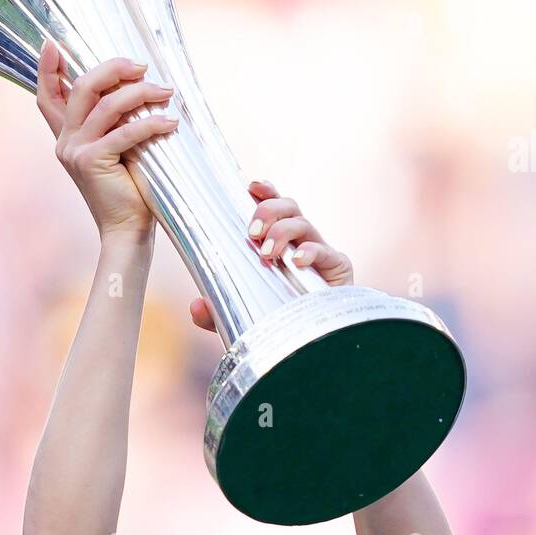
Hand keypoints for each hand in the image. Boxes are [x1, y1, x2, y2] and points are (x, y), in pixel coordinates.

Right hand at [36, 39, 176, 238]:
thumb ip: (116, 120)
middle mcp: (65, 140)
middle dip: (113, 69)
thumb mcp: (120, 145)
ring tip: (166, 92)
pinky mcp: (90, 162)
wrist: (128, 228)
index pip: (48, 95)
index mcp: (67, 134)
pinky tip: (170, 123)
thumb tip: (138, 81)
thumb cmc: (131, 185)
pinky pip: (124, 131)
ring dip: (140, 93)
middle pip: (82, 87)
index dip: (48, 68)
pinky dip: (151, 123)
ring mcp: (74, 151)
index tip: (53, 43)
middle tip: (143, 66)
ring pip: (105, 105)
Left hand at [189, 179, 353, 330]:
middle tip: (253, 232)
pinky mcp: (339, 270)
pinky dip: (311, 252)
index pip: (274, 207)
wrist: (314, 348)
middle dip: (269, 211)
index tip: (252, 186)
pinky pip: (328, 252)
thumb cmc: (280, 321)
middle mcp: (301, 241)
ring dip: (283, 231)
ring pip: (304, 224)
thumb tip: (196, 306)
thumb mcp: (241, 317)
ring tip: (267, 253)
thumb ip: (218, 312)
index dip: (266, 192)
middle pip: (289, 207)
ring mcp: (321, 253)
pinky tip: (297, 261)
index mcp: (281, 242)